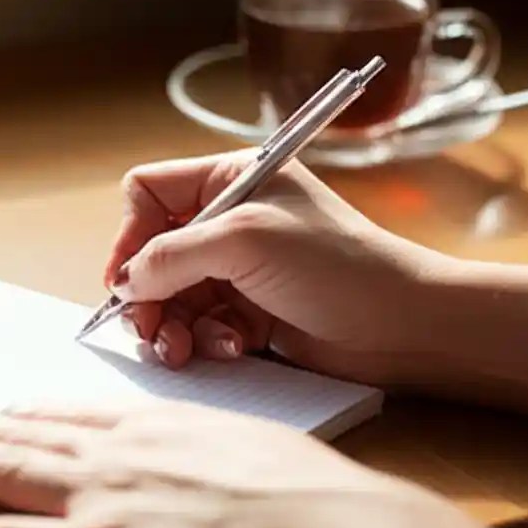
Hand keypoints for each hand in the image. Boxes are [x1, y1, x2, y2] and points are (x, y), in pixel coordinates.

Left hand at [0, 400, 500, 527]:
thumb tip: (170, 464)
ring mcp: (100, 515)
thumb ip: (190, 451)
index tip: (2, 408)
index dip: (28, 413)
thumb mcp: (244, 447)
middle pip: (24, 443)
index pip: (73, 416)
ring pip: (3, 487)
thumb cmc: (308, 498)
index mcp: (156, 432)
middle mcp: (116, 466)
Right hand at [103, 150, 445, 380]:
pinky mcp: (249, 312)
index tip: (126, 279)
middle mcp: (229, 219)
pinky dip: (206, 340)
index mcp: (230, 179)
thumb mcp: (245, 240)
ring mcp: (239, 268)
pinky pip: (200, 325)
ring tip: (184, 348)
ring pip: (171, 296)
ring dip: (172, 325)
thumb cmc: (335, 264)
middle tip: (149, 328)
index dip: (130, 235)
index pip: (148, 194)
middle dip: (148, 294)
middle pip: (152, 253)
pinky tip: (232, 348)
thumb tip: (125, 282)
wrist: (402, 325)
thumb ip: (173, 253)